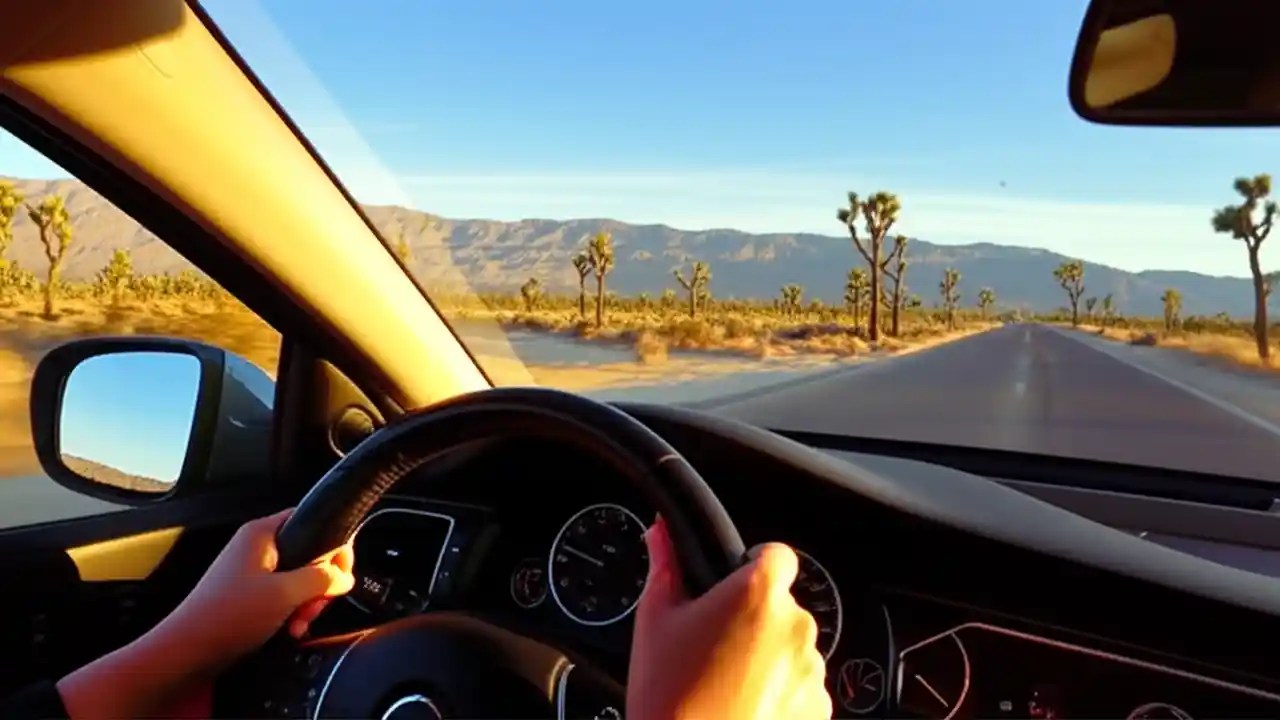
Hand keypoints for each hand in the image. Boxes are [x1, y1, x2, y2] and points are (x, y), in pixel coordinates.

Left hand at [58, 509, 354, 719]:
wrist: (188, 650)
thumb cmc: (228, 615)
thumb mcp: (285, 593)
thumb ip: (322, 579)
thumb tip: (345, 575)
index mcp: (263, 532)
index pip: (314, 522)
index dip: (334, 548)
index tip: (339, 575)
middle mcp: (259, 546)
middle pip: (311, 554)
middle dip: (320, 584)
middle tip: (316, 605)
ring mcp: (255, 570)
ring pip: (301, 578)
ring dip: (308, 602)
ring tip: (299, 621)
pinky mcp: (252, 593)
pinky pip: (287, 595)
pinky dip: (294, 611)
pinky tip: (291, 628)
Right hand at [626, 517, 831, 719]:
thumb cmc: (670, 695)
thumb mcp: (655, 623)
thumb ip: (666, 567)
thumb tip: (662, 532)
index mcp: (757, 593)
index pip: (776, 554)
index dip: (752, 566)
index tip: (732, 587)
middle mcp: (795, 625)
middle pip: (781, 604)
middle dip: (753, 618)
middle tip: (713, 645)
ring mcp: (811, 669)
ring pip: (791, 646)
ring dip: (767, 656)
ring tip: (724, 682)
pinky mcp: (819, 707)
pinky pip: (801, 685)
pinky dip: (779, 691)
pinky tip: (743, 705)